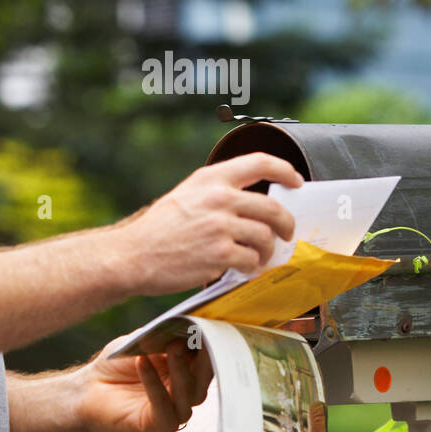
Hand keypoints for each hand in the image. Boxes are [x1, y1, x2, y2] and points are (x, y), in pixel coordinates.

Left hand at [76, 336, 214, 431]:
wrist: (90, 386)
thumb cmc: (119, 362)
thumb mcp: (144, 340)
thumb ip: (164, 334)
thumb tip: (186, 323)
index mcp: (189, 371)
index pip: (210, 359)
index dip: (213, 343)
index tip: (210, 325)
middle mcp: (187, 393)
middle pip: (205, 378)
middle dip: (203, 357)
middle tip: (195, 336)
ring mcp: (176, 411)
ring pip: (189, 393)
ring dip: (181, 368)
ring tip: (172, 346)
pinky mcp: (159, 425)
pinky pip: (163, 406)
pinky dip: (154, 383)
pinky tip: (142, 361)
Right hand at [115, 152, 303, 296]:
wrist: (133, 255)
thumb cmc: (158, 229)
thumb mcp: (187, 195)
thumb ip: (218, 192)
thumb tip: (252, 201)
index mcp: (211, 178)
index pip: (260, 162)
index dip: (285, 170)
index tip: (297, 181)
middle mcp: (219, 198)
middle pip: (273, 208)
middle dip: (287, 224)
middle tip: (287, 233)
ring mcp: (221, 227)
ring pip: (265, 237)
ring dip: (268, 251)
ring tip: (259, 257)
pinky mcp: (221, 254)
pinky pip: (252, 260)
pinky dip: (252, 267)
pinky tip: (244, 269)